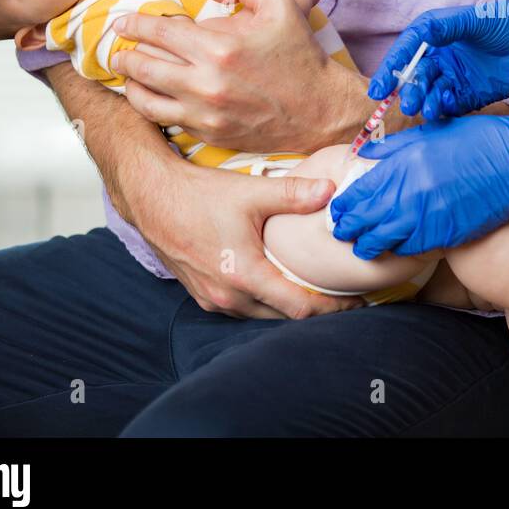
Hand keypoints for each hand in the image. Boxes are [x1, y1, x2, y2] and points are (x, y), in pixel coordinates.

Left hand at [110, 0, 361, 152]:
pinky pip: (165, 120)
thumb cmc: (299, 55)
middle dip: (124, 54)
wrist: (319, 110)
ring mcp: (205, 114)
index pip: (158, 31)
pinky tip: (152, 95)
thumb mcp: (281, 5)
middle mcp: (206, 83)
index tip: (122, 22)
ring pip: (144, 98)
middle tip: (120, 48)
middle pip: (142, 65)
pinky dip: (151, 106)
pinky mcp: (208, 134)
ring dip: (130, 83)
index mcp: (220, 47)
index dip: (133, 24)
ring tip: (129, 73)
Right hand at [132, 155, 364, 318]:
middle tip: (343, 298)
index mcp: (244, 276)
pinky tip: (277, 285)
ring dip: (287, 308)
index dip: (332, 309)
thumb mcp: (251, 191)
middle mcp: (227, 296)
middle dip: (314, 311)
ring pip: (261, 315)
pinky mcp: (201, 294)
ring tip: (315, 293)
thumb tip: (331, 191)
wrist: (150, 197)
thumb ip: (295, 194)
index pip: (299, 307)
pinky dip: (264, 302)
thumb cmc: (197, 195)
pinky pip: (242, 308)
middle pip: (282, 316)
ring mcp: (212, 298)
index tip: (357, 303)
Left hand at [329, 109, 508, 258]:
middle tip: (343, 232)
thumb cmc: (472, 140)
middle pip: (363, 221)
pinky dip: (398, 249)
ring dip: (369, 245)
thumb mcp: (427, 134)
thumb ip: (392, 148)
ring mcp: (425, 217)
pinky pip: (410, 249)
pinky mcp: (444, 235)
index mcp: (400, 165)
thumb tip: (363, 156)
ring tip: (364, 246)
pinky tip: (396, 247)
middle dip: (348, 229)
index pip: (357, 193)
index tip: (339, 210)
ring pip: (382, 241)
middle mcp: (408, 194)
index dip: (343, 206)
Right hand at [369, 0, 508, 120]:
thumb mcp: (475, 20)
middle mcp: (441, 56)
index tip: (378, 89)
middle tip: (408, 102)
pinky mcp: (468, 95)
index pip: (408, 50)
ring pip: (429, 92)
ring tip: (426, 108)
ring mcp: (453, 77)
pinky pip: (448, 105)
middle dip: (409, 89)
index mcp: (437, 34)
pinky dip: (441, 109)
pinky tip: (442, 110)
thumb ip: (446, 27)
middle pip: (415, 76)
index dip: (391, 68)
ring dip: (424, 101)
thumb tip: (421, 33)